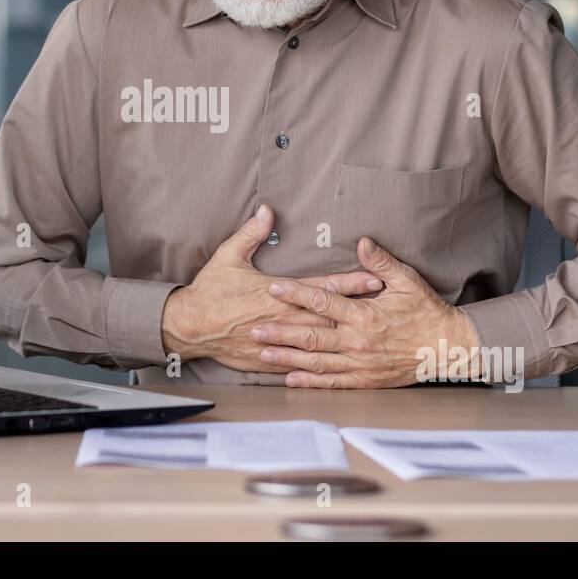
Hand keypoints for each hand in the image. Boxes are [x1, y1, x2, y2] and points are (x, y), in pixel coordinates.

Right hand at [161, 205, 384, 373]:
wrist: (189, 326)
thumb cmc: (209, 291)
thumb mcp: (228, 256)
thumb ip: (251, 233)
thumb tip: (267, 211)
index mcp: (278, 293)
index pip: (323, 287)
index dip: (352, 283)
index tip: (376, 280)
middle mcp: (283, 318)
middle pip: (330, 314)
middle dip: (360, 312)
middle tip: (387, 311)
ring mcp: (277, 341)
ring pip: (319, 342)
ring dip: (345, 338)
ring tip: (373, 339)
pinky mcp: (268, 359)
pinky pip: (299, 364)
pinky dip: (320, 365)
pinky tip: (339, 368)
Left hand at [252, 237, 480, 387]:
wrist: (447, 348)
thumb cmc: (427, 311)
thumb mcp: (407, 281)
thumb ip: (381, 262)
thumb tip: (361, 241)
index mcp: (365, 315)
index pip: (323, 302)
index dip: (296, 294)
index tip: (273, 288)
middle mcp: (358, 341)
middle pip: (311, 336)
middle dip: (280, 332)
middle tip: (253, 329)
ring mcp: (360, 364)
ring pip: (316, 362)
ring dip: (288, 358)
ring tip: (263, 354)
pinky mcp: (365, 380)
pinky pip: (333, 383)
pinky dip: (310, 382)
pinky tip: (290, 380)